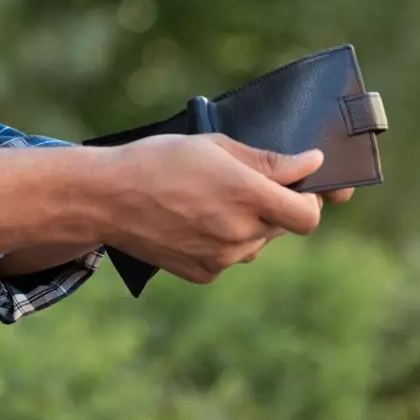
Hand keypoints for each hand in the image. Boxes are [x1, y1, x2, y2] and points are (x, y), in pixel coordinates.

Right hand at [98, 134, 325, 284]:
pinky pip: (231, 258)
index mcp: (248, 195)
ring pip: (256, 243)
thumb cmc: (160, 160)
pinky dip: (223, 242)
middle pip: (283, 226)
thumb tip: (311, 164)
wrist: (108, 198)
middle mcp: (240, 233)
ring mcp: (222, 258)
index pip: (308, 215)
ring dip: (248, 225)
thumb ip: (269, 160)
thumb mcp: (216, 146)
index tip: (298, 186)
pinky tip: (194, 221)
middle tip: (239, 184)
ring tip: (209, 201)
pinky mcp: (205, 273)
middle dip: (274, 206)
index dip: (310, 200)